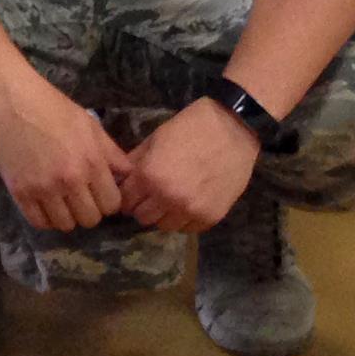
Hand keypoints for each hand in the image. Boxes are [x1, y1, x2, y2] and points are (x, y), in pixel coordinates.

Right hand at [0, 68, 133, 231]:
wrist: (12, 100)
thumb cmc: (53, 108)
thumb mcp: (90, 125)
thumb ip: (111, 153)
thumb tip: (127, 175)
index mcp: (91, 162)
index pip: (111, 205)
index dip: (108, 201)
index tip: (99, 193)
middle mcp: (70, 179)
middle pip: (90, 219)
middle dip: (89, 210)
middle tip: (80, 198)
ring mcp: (43, 188)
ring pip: (65, 225)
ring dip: (67, 216)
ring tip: (62, 201)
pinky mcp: (20, 192)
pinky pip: (39, 222)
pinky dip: (45, 218)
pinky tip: (45, 204)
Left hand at [120, 100, 262, 233]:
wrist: (234, 128)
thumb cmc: (192, 126)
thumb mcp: (157, 137)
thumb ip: (136, 161)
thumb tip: (120, 177)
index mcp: (150, 176)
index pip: (125, 201)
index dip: (127, 194)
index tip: (133, 191)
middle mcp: (168, 198)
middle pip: (142, 217)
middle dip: (143, 206)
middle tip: (152, 194)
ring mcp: (191, 210)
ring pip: (164, 227)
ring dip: (164, 214)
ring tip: (172, 198)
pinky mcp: (211, 217)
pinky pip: (188, 228)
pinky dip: (185, 218)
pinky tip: (190, 201)